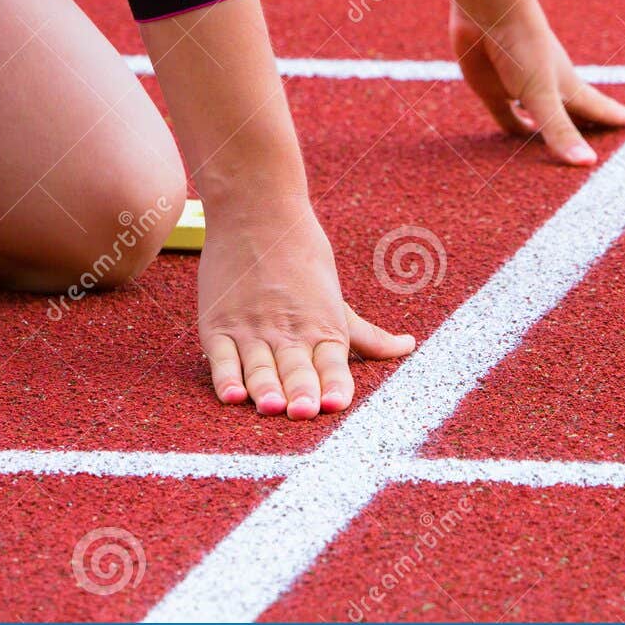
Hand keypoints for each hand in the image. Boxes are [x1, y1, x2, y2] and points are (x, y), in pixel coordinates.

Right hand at [196, 196, 414, 416]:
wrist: (258, 212)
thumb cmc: (302, 256)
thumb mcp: (336, 300)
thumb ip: (367, 336)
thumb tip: (408, 347)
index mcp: (321, 327)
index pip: (331, 363)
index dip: (334, 384)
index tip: (337, 403)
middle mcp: (287, 331)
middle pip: (295, 368)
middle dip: (300, 392)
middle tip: (303, 411)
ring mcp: (250, 330)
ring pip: (259, 367)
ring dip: (265, 388)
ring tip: (271, 407)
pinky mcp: (217, 326)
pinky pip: (221, 358)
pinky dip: (225, 378)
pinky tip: (231, 395)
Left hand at [450, 1, 624, 164]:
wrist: (487, 10)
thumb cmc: (523, 46)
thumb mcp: (543, 94)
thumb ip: (561, 130)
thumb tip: (588, 165)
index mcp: (566, 85)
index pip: (595, 106)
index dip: (611, 116)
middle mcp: (546, 87)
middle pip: (571, 112)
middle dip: (586, 125)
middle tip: (603, 137)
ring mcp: (518, 89)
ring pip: (539, 117)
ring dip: (548, 131)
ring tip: (561, 144)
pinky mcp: (491, 90)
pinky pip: (505, 116)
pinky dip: (514, 129)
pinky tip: (517, 136)